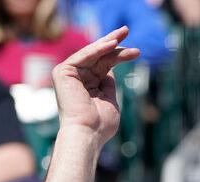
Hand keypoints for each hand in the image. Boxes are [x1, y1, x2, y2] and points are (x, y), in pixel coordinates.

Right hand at [51, 27, 139, 148]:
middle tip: (126, 30)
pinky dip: (97, 49)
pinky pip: (83, 56)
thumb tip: (111, 71)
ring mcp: (68, 74)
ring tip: (123, 34)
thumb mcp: (110, 100)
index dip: (119, 55)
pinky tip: (112, 44)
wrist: (88, 133)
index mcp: (87, 85)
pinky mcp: (62, 72)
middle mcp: (76, 78)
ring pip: (92, 54)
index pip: (104, 64)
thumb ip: (109, 84)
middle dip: (113, 42)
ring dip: (108, 43)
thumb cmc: (100, 124)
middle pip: (98, 55)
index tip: (136, 51)